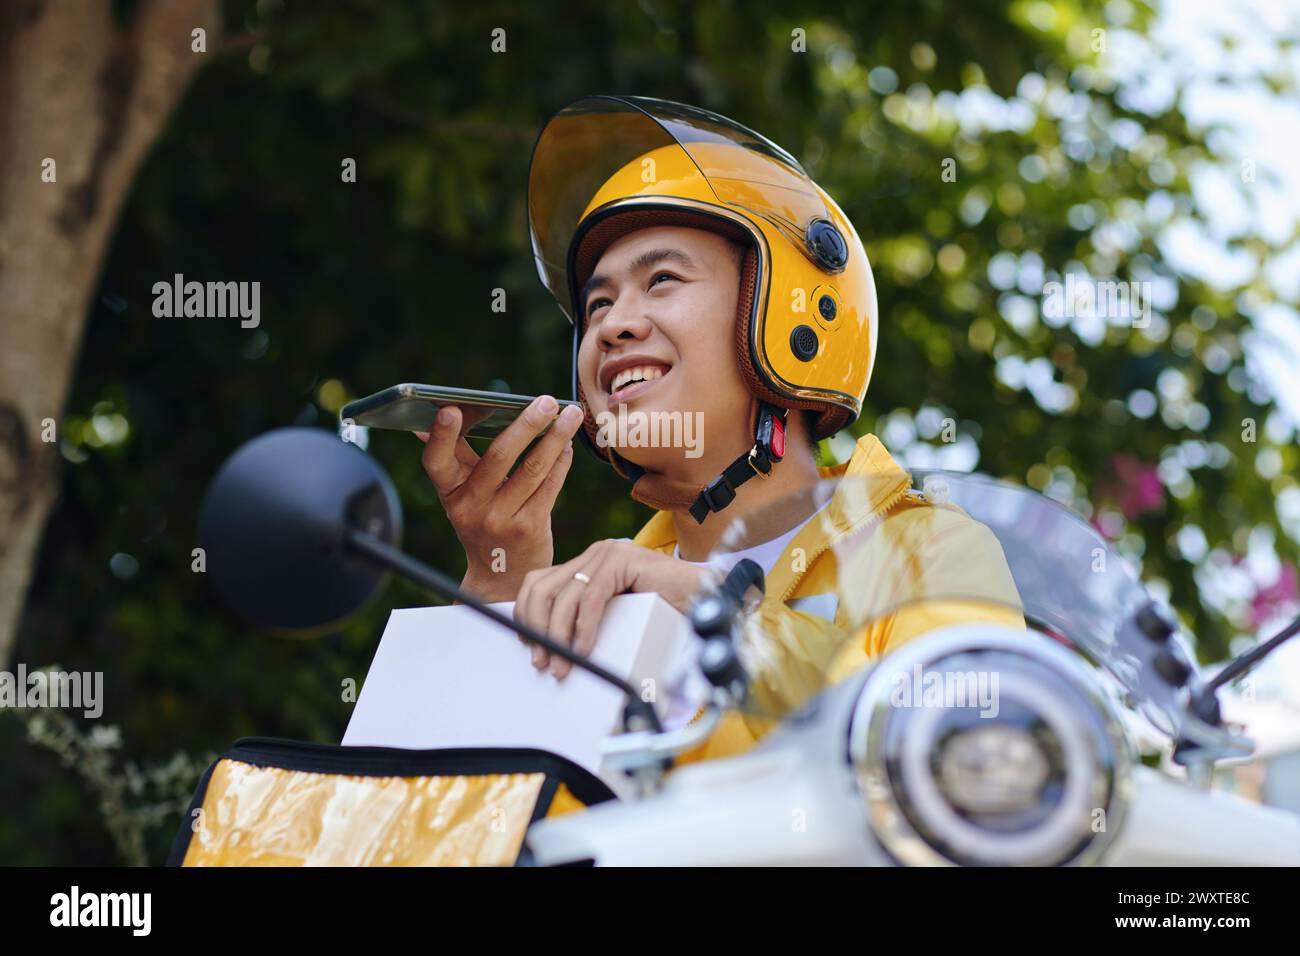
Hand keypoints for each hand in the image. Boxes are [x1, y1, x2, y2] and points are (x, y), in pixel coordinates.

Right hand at [418, 395, 584, 601]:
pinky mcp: (530, 528)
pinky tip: (567, 444)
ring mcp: (501, 519)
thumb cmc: (482, 522)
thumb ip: (455, 457)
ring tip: (571, 414)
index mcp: (450, 493)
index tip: (450, 409)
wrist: (500, 576)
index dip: (440, 436)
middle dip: (525, 424)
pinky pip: (550, 485)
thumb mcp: (462, 495)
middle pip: (498, 457)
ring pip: (532, 468)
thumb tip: (430, 418)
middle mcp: (471, 507)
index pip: (436, 462)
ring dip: (555, 437)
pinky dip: (561, 461)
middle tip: (545, 401)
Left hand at [514, 540, 706, 678]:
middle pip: (542, 587)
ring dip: (558, 636)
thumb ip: (586, 620)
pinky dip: (584, 628)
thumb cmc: (663, 612)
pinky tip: (585, 650)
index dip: (527, 615)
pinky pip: (592, 599)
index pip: (538, 583)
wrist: (706, 598)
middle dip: (536, 628)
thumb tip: (550, 649)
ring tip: (562, 665)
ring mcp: (609, 554)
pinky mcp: (624, 561)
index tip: (529, 648)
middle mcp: (594, 554)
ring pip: (564, 596)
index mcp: (588, 564)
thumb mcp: (614, 617)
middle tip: (541, 662)